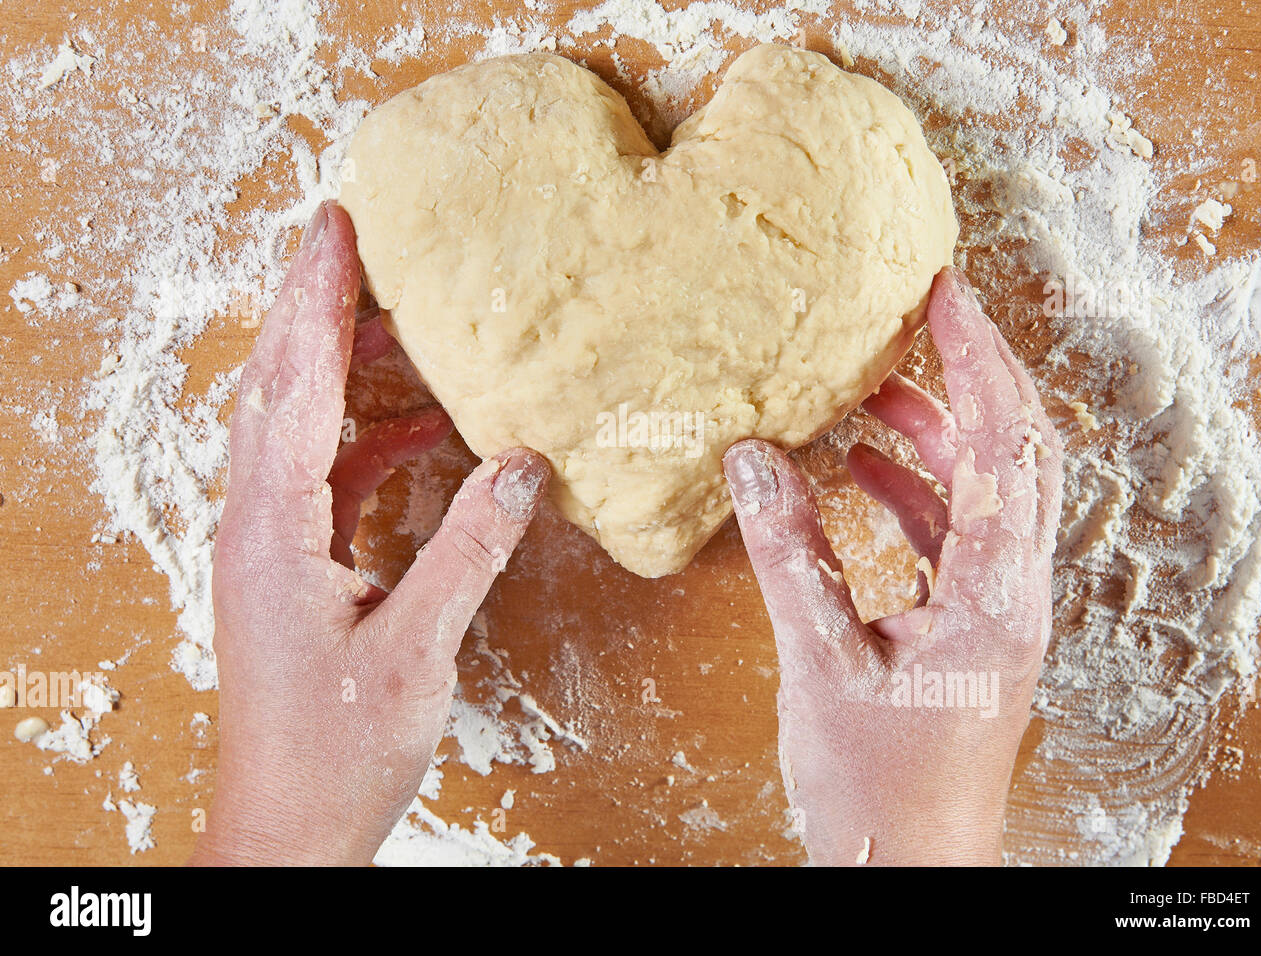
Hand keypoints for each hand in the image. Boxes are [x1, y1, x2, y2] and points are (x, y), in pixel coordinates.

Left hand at [190, 202, 549, 865]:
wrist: (285, 825)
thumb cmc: (334, 751)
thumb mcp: (417, 648)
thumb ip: (471, 548)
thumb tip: (523, 464)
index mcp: (273, 529)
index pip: (294, 385)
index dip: (316, 298)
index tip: (336, 227)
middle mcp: (256, 522)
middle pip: (278, 385)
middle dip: (314, 307)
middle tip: (357, 241)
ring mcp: (268, 543)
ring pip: (297, 424)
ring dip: (343, 368)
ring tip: (402, 320)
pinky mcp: (290, 565)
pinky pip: (327, 475)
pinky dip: (372, 440)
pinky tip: (427, 431)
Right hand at [722, 267, 1062, 865]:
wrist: (907, 863)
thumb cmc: (874, 784)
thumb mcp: (819, 661)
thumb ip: (788, 553)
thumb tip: (752, 458)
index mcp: (994, 594)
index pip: (1001, 445)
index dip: (976, 359)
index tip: (944, 294)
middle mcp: (1014, 592)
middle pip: (1017, 452)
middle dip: (974, 376)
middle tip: (925, 316)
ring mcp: (998, 609)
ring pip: (987, 490)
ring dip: (938, 433)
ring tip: (874, 389)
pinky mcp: (972, 625)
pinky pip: (956, 534)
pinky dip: (915, 491)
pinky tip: (860, 472)